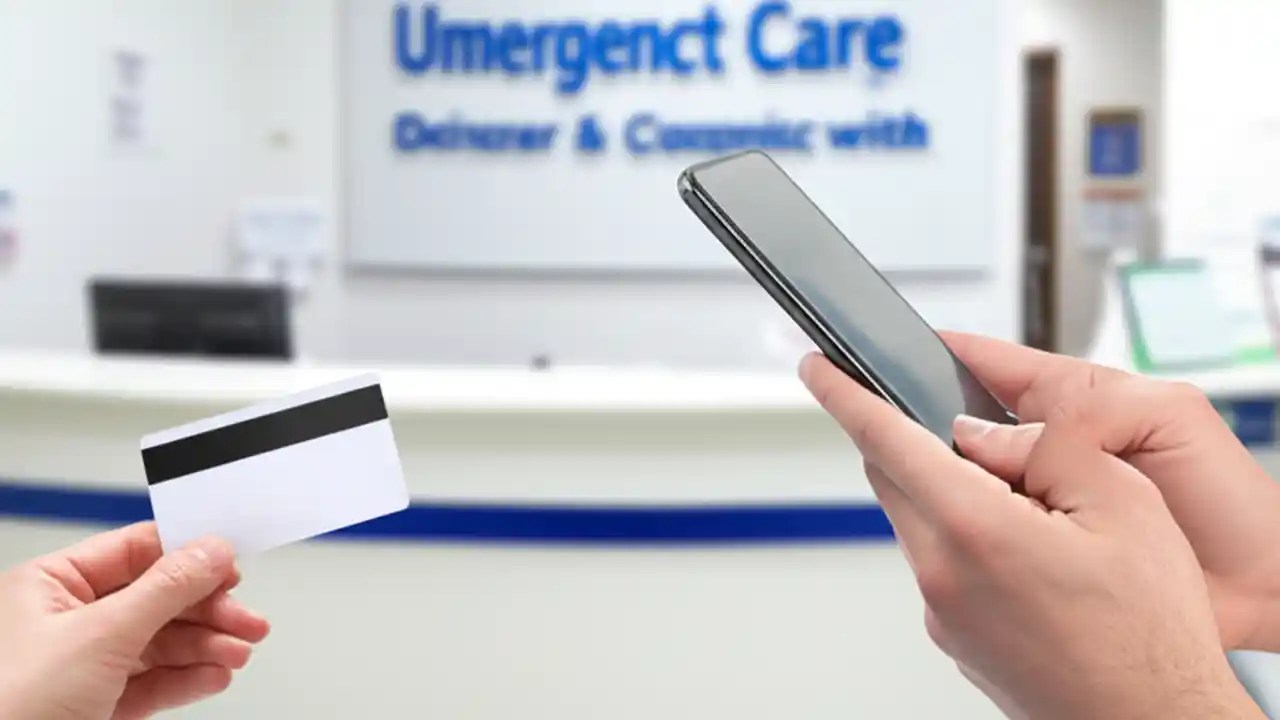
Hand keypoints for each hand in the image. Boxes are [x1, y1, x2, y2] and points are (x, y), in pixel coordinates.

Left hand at [0, 522, 269, 719]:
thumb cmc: (8, 706)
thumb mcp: (100, 634)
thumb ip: (165, 588)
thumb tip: (211, 551)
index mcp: (51, 586)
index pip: (134, 551)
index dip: (187, 556)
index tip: (231, 566)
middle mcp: (66, 620)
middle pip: (157, 599)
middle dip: (207, 610)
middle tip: (247, 619)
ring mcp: (83, 665)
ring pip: (160, 643)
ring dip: (205, 647)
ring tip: (237, 652)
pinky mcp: (96, 705)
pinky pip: (152, 682)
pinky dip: (187, 679)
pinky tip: (214, 676)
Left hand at [800, 353, 1262, 719]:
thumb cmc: (1151, 634)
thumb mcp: (1125, 505)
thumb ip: (1042, 448)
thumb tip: (978, 432)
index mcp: (976, 530)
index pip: (885, 440)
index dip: (844, 394)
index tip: (817, 368)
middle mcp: (941, 575)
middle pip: (893, 479)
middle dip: (912, 440)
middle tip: (965, 427)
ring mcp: (941, 613)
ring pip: (918, 522)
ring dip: (949, 493)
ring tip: (1035, 507)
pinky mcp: (952, 637)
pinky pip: (939, 565)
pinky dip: (965, 539)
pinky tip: (1030, 554)